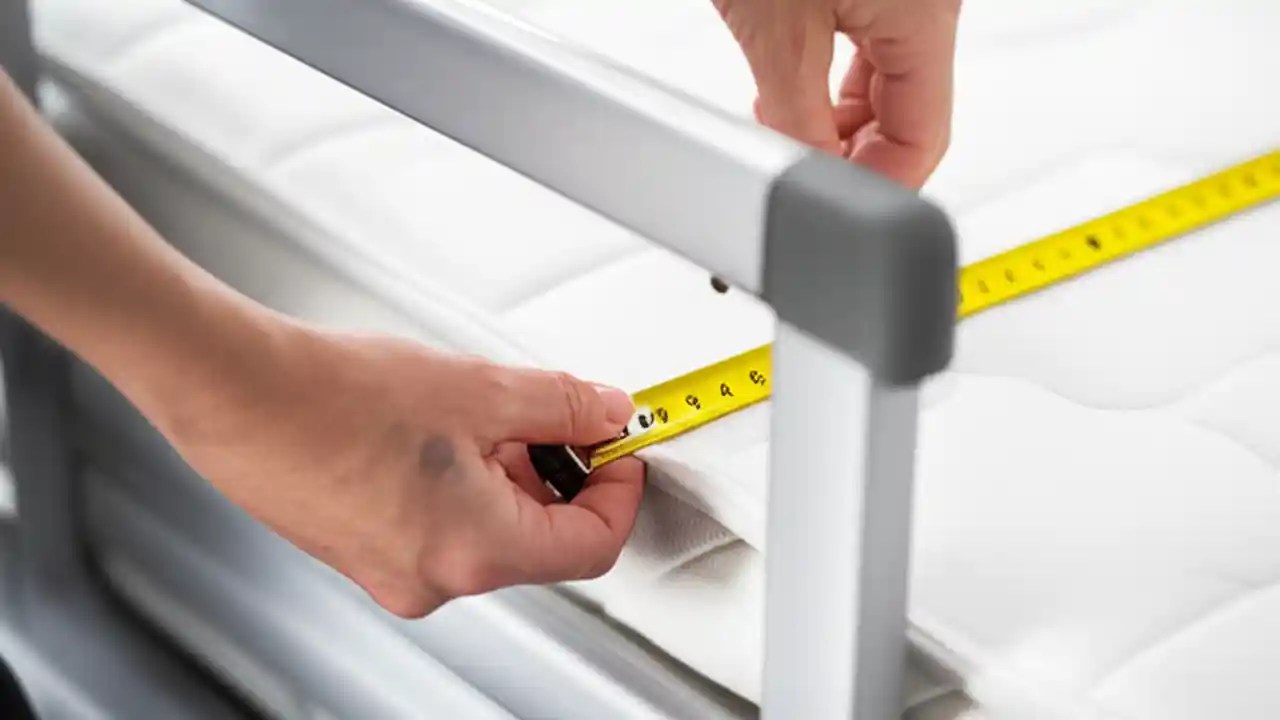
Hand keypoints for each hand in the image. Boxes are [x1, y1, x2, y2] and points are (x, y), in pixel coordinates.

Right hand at [160, 319, 644, 617]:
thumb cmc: (331, 397)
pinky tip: (439, 432)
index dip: (620, 491)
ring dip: (510, 476)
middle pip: (541, 539)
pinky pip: (443, 528)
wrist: (236, 393)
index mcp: (476, 551)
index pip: (593, 545)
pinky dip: (464, 486)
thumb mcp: (479, 389)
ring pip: (491, 531)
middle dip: (561, 475)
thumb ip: (563, 405)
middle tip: (557, 416)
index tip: (620, 451)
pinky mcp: (367, 555)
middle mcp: (436, 580)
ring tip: (480, 414)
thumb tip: (605, 414)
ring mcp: (395, 574)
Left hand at [713, 0, 960, 187]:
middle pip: (903, 117)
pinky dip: (826, 82)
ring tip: (780, 126)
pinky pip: (863, 50)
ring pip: (880, 87)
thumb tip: (806, 176)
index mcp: (927, 17)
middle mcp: (928, 5)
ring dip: (832, 121)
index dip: (875, 186)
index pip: (922, 140)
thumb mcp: (778, 33)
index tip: (830, 208)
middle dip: (849, 155)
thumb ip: (796, 120)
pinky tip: (788, 87)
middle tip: (792, 171)